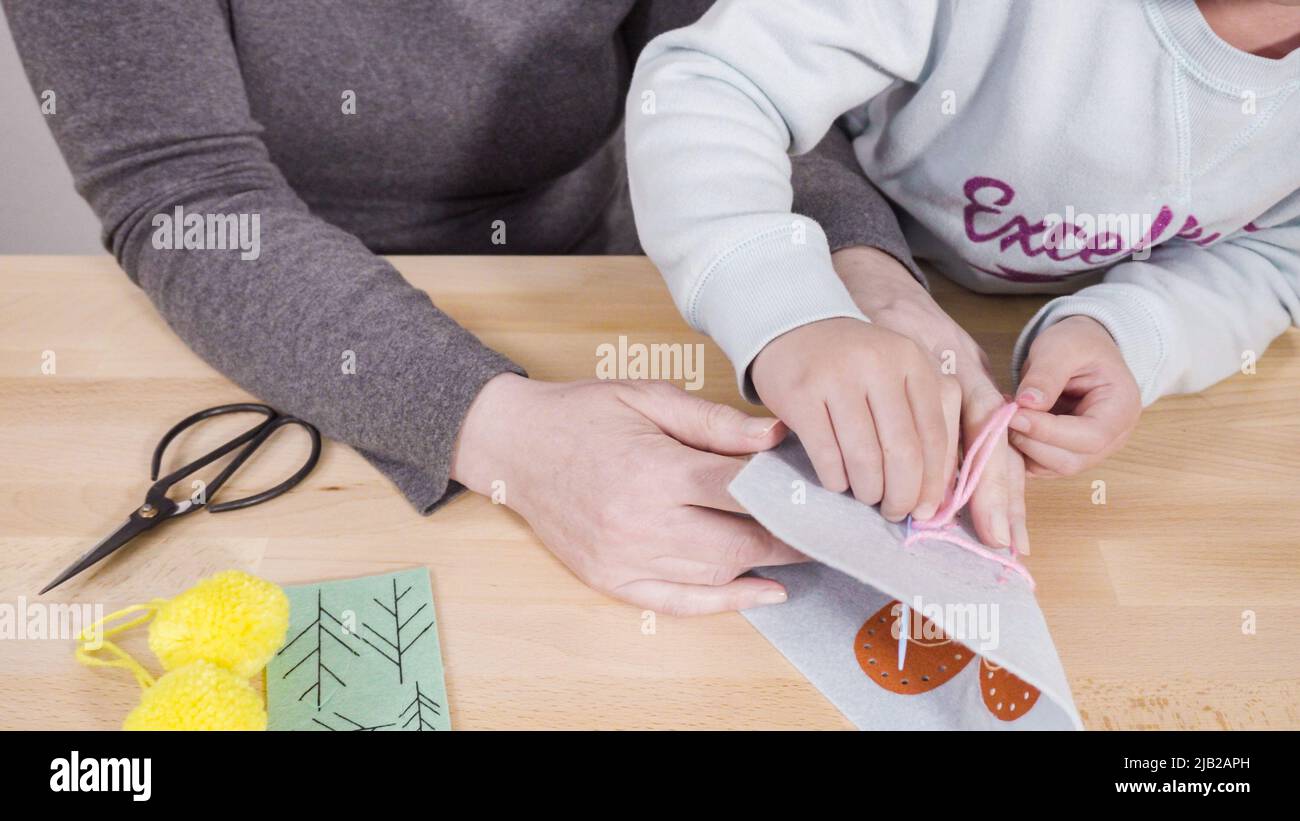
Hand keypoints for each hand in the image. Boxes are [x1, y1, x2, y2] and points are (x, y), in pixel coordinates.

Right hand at [450, 374, 806, 614]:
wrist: (513, 445)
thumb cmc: (583, 414)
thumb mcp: (648, 397)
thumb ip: (715, 421)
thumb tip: (776, 437)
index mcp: (654, 470)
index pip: (741, 492)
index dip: (788, 495)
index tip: (821, 493)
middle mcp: (640, 522)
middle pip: (737, 544)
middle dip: (787, 539)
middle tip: (824, 529)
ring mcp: (623, 557)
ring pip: (714, 576)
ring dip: (764, 568)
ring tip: (802, 552)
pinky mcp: (609, 579)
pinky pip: (678, 603)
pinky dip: (726, 604)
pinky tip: (763, 592)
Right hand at [749, 316, 955, 522]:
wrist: (792, 324)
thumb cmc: (851, 363)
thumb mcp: (896, 374)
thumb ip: (920, 419)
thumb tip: (933, 492)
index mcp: (911, 361)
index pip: (933, 434)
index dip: (932, 481)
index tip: (926, 510)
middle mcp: (877, 365)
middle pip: (901, 451)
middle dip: (901, 494)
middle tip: (894, 511)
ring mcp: (836, 378)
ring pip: (864, 458)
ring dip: (868, 490)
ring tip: (866, 495)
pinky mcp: (800, 394)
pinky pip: (826, 456)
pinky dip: (836, 480)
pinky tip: (837, 481)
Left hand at [1010, 315, 1141, 476]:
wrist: (1082, 348)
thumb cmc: (1078, 343)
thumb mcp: (1062, 346)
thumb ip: (1046, 375)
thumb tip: (1027, 404)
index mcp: (1121, 409)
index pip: (1090, 437)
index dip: (1049, 432)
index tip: (1015, 415)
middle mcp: (1112, 438)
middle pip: (1070, 460)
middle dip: (1032, 442)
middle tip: (1005, 415)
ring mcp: (1090, 450)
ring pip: (1053, 468)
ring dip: (1023, 448)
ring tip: (1007, 416)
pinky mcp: (1066, 453)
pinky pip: (1041, 465)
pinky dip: (1021, 452)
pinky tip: (1010, 425)